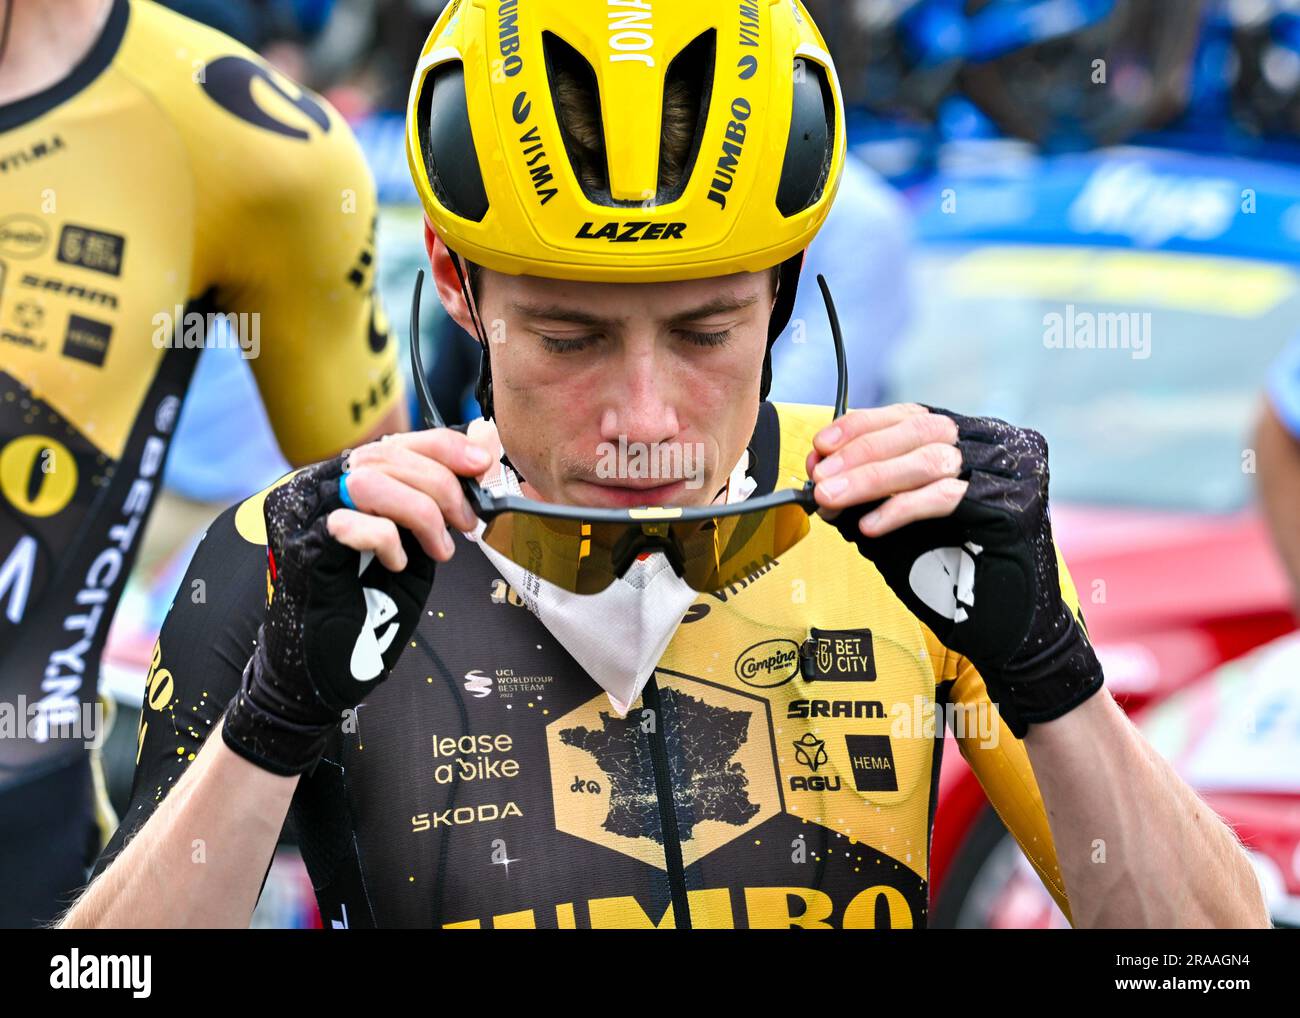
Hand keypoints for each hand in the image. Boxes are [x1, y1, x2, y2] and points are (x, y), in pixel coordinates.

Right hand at [221, 426, 498, 775]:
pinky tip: (396, 564)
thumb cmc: (371, 606)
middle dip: (441, 487)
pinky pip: (351, 523)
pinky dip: (386, 540)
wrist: (333, 666)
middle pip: (387, 455)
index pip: (397, 441)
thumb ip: (439, 499)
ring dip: (419, 513)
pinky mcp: (301, 548)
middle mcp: (319, 488)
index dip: (443, 447)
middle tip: (465, 524)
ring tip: (439, 550)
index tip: (481, 465)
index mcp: (347, 481)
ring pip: (369, 480)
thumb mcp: (419, 542)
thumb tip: (480, 451)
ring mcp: (304, 516)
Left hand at [808, 404, 1103, 737]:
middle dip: (861, 454)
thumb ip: (868, 494)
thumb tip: (820, 471)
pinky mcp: (1015, 508)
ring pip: (930, 460)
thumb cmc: (954, 578)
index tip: (820, 446)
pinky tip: (870, 526)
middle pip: (921, 431)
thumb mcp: (901, 525)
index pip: (912, 416)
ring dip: (871, 478)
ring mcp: (1013, 475)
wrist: (1005, 632)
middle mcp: (1000, 447)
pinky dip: (901, 508)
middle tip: (820, 478)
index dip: (863, 427)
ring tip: (832, 499)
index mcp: (975, 439)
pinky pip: (947, 497)